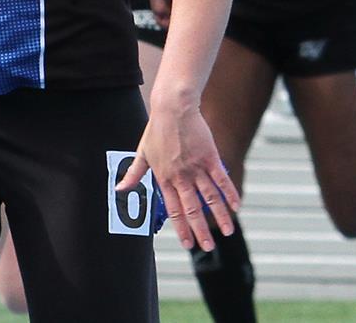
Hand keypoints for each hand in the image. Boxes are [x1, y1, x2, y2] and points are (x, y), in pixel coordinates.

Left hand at [117, 101, 239, 250]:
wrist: (173, 108)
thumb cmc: (156, 129)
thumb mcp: (141, 153)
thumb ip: (133, 174)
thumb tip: (119, 189)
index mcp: (164, 178)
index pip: (173, 210)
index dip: (181, 228)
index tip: (187, 244)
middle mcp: (180, 177)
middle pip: (192, 209)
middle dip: (200, 231)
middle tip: (208, 248)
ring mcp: (196, 168)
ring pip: (210, 198)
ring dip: (219, 217)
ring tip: (227, 233)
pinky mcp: (210, 157)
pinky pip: (221, 180)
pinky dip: (230, 194)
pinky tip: (236, 207)